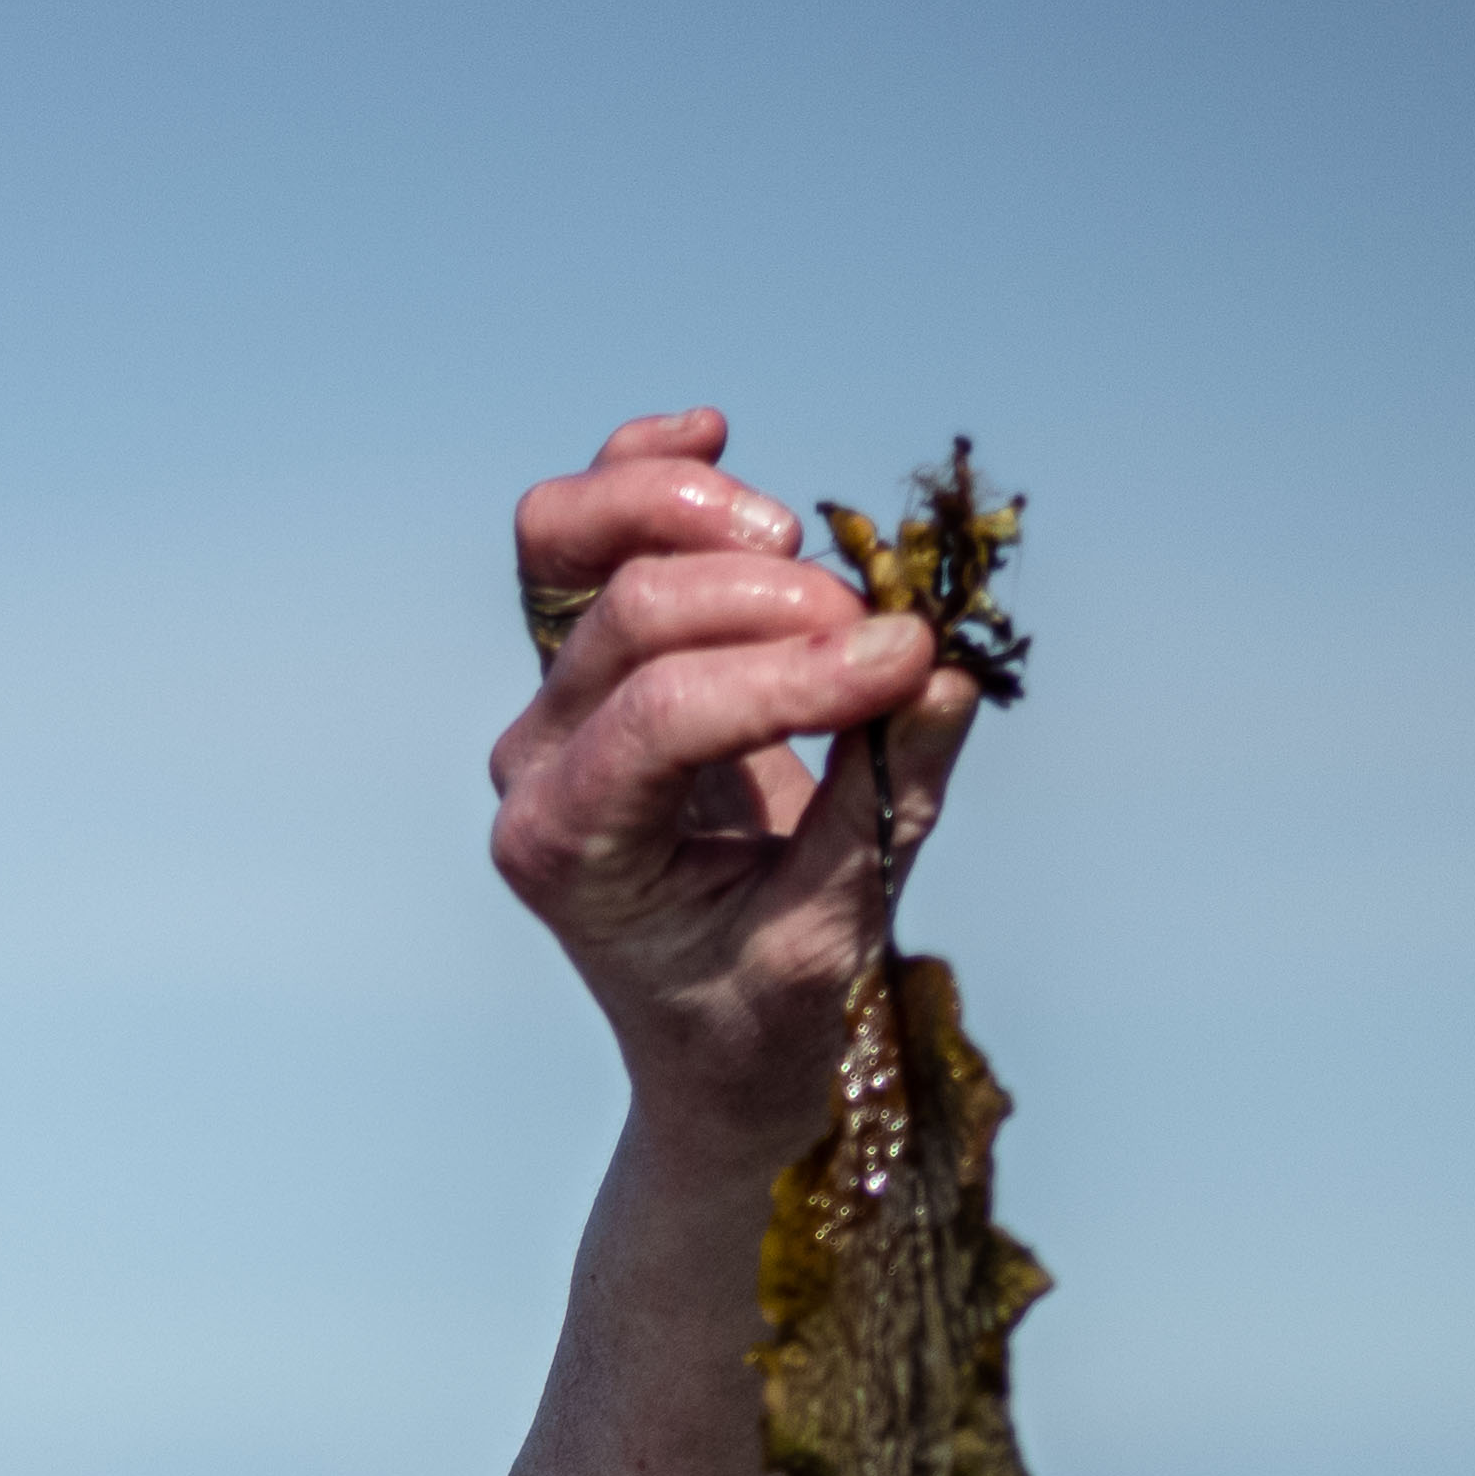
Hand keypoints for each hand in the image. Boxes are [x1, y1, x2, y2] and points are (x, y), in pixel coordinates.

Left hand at [485, 404, 982, 1163]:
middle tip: (885, 636)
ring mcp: (550, 705)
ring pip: (577, 550)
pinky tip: (711, 433)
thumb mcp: (832, 930)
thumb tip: (938, 671)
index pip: (663, 715)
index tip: (906, 661)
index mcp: (567, 848)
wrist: (712, 1043)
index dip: (791, 672)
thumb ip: (881, 802)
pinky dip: (642, 473)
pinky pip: (578, 537)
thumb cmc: (759, 1005)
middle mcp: (536, 765)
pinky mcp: (587, 662)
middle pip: (631, 614)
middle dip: (770, 604)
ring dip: (701, 514)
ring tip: (803, 546)